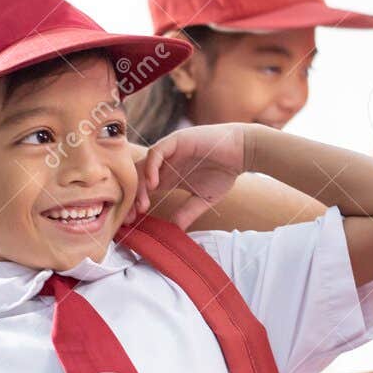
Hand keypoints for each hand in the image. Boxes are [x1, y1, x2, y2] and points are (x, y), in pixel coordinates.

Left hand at [135, 124, 251, 228]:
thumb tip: (176, 231)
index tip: (132, 221)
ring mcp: (168, 151)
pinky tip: (154, 184)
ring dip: (139, 186)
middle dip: (131, 198)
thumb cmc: (224, 172)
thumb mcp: (203, 199)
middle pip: (137, 179)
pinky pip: (156, 153)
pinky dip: (151, 168)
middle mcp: (164, 164)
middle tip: (131, 217)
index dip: (134, 204)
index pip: (143, 190)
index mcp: (168, 177)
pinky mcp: (175, 141)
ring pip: (142, 167)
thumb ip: (187, 212)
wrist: (242, 152)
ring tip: (143, 205)